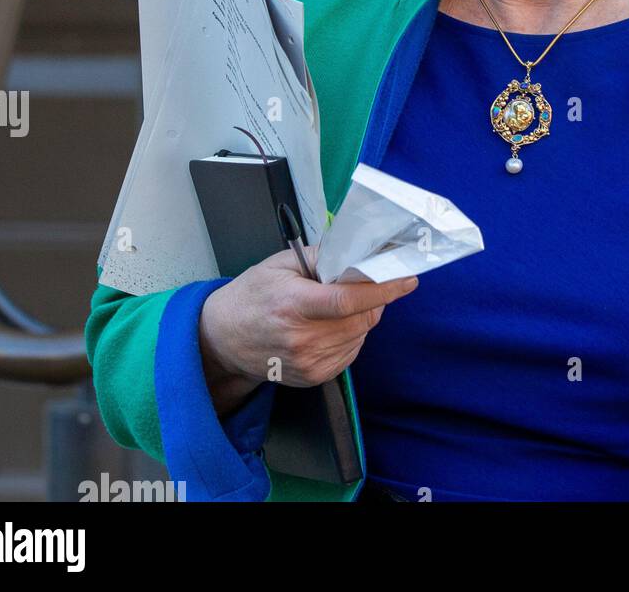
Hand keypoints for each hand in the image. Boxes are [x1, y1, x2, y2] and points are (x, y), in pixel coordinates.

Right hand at [199, 243, 418, 414]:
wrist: (222, 340)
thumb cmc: (251, 297)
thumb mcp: (280, 264)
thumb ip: (321, 256)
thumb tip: (357, 250)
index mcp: (293, 305)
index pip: (348, 300)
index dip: (383, 289)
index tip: (407, 278)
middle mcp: (302, 339)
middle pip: (362, 318)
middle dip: (374, 298)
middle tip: (365, 282)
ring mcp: (309, 362)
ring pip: (361, 334)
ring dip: (363, 316)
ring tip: (338, 304)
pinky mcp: (314, 377)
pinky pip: (352, 351)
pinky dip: (352, 334)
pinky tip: (331, 324)